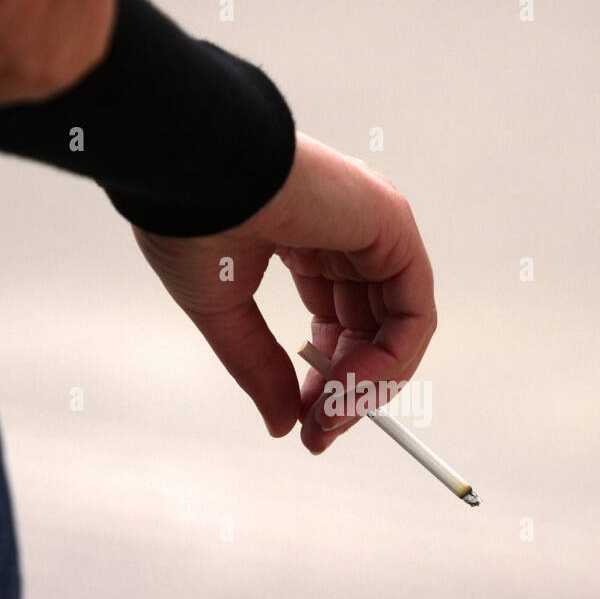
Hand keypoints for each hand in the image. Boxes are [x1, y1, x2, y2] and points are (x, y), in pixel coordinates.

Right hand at [133, 132, 436, 453]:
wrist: (187, 165)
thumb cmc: (190, 217)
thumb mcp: (224, 312)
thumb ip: (260, 367)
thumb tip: (286, 425)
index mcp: (306, 239)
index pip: (336, 320)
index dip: (326, 378)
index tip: (304, 425)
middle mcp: (348, 234)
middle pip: (370, 331)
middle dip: (348, 391)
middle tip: (318, 433)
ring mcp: (375, 228)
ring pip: (398, 330)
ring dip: (365, 387)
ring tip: (326, 419)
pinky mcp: (392, 227)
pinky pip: (412, 314)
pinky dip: (387, 362)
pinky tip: (346, 389)